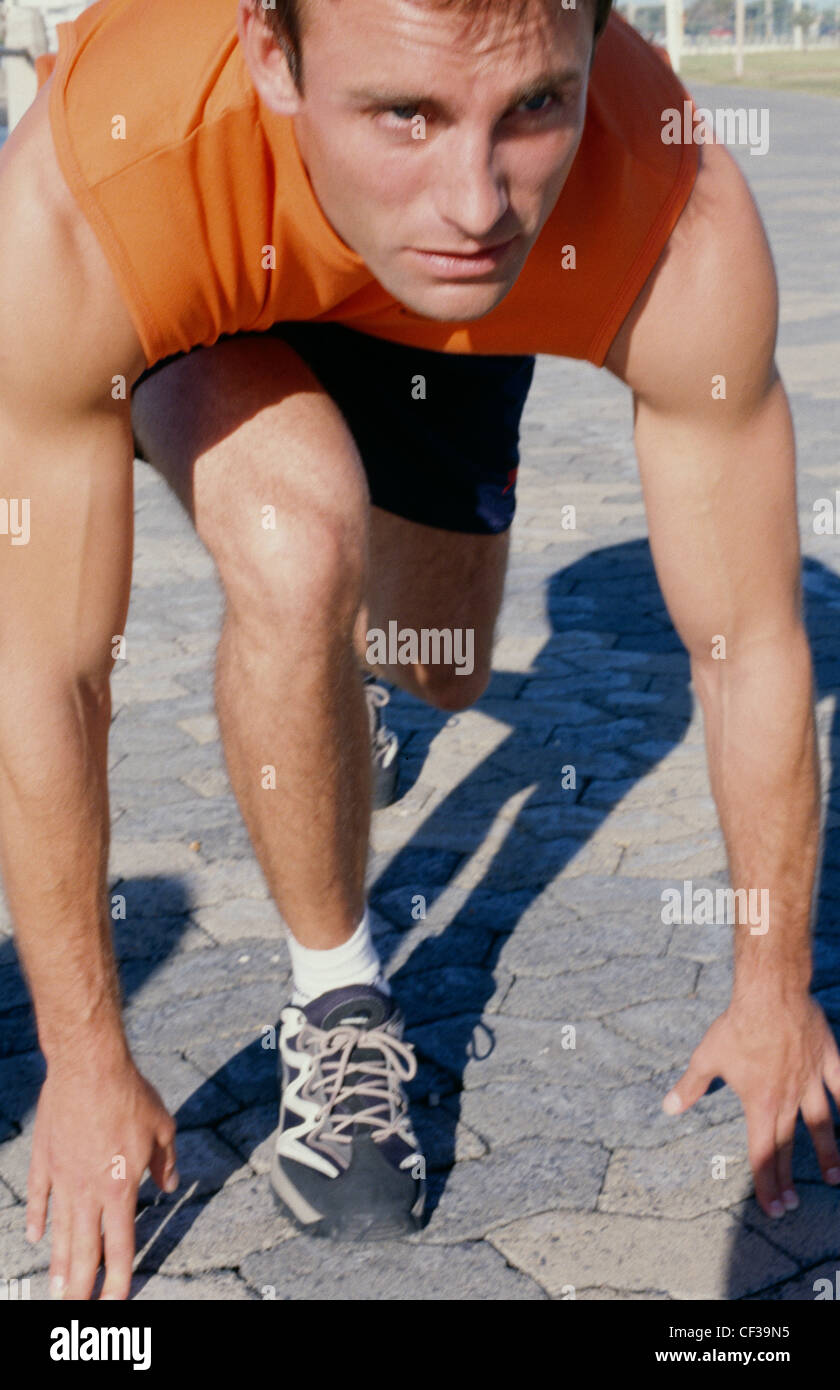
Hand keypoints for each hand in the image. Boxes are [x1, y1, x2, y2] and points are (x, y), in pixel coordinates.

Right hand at [26, 1048, 176, 1299]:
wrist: (88, 1067)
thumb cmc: (129, 1094)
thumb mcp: (162, 1127)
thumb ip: (166, 1161)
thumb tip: (169, 1183)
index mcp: (120, 1188)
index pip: (119, 1246)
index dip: (117, 1278)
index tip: (115, 1302)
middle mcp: (88, 1191)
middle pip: (84, 1250)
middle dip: (81, 1285)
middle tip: (74, 1309)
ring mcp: (62, 1178)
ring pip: (59, 1232)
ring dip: (58, 1264)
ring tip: (55, 1290)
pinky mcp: (44, 1160)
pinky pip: (39, 1197)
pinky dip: (37, 1220)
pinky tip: (35, 1238)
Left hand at [663, 995, 839, 1216]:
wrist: (770, 996)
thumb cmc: (737, 1026)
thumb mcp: (707, 1057)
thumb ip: (690, 1086)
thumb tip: (668, 1107)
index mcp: (760, 1103)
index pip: (763, 1153)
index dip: (766, 1183)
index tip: (773, 1208)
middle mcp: (788, 1098)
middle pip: (789, 1145)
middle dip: (788, 1177)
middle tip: (792, 1204)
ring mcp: (811, 1080)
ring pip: (824, 1124)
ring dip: (829, 1152)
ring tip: (834, 1178)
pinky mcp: (827, 1060)